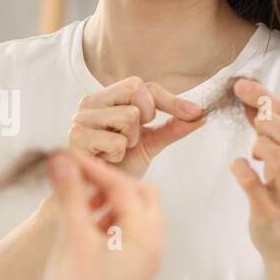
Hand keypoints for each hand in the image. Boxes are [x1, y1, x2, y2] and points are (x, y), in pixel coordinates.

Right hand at [40, 150, 163, 279]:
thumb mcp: (71, 236)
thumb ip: (70, 194)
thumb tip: (62, 159)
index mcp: (144, 236)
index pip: (122, 186)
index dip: (93, 168)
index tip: (68, 157)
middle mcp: (151, 246)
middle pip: (140, 196)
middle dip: (110, 182)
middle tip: (79, 176)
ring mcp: (142, 261)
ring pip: (134, 215)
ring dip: (109, 201)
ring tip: (79, 199)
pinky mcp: (129, 271)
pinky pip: (126, 234)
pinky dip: (107, 220)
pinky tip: (82, 224)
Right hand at [67, 76, 205, 178]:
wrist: (100, 194)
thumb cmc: (122, 165)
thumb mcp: (152, 142)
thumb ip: (174, 126)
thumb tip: (202, 115)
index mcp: (107, 97)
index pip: (143, 86)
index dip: (171, 100)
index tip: (194, 113)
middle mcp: (90, 102)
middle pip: (136, 91)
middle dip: (145, 119)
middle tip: (132, 138)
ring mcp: (81, 119)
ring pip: (128, 116)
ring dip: (130, 141)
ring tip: (117, 151)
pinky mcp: (76, 139)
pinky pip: (116, 141)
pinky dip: (117, 155)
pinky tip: (106, 160)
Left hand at [228, 78, 279, 262]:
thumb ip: (275, 134)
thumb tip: (254, 101)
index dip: (268, 97)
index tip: (243, 86)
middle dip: (265, 117)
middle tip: (250, 118)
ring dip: (260, 145)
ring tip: (254, 150)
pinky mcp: (270, 214)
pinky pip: (253, 186)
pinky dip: (241, 170)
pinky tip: (238, 167)